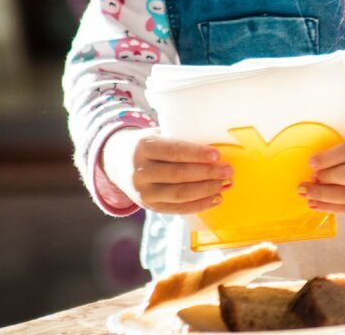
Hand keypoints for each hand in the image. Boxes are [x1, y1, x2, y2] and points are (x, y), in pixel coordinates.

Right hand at [101, 128, 231, 214]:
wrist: (116, 161)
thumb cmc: (148, 144)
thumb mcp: (157, 134)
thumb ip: (180, 139)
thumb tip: (217, 145)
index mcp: (143, 147)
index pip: (173, 151)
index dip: (196, 154)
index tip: (217, 155)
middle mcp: (140, 171)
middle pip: (178, 175)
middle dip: (207, 174)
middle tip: (228, 171)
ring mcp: (143, 192)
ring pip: (180, 194)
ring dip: (206, 190)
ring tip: (225, 184)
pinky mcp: (150, 206)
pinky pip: (178, 209)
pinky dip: (199, 205)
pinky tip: (216, 198)